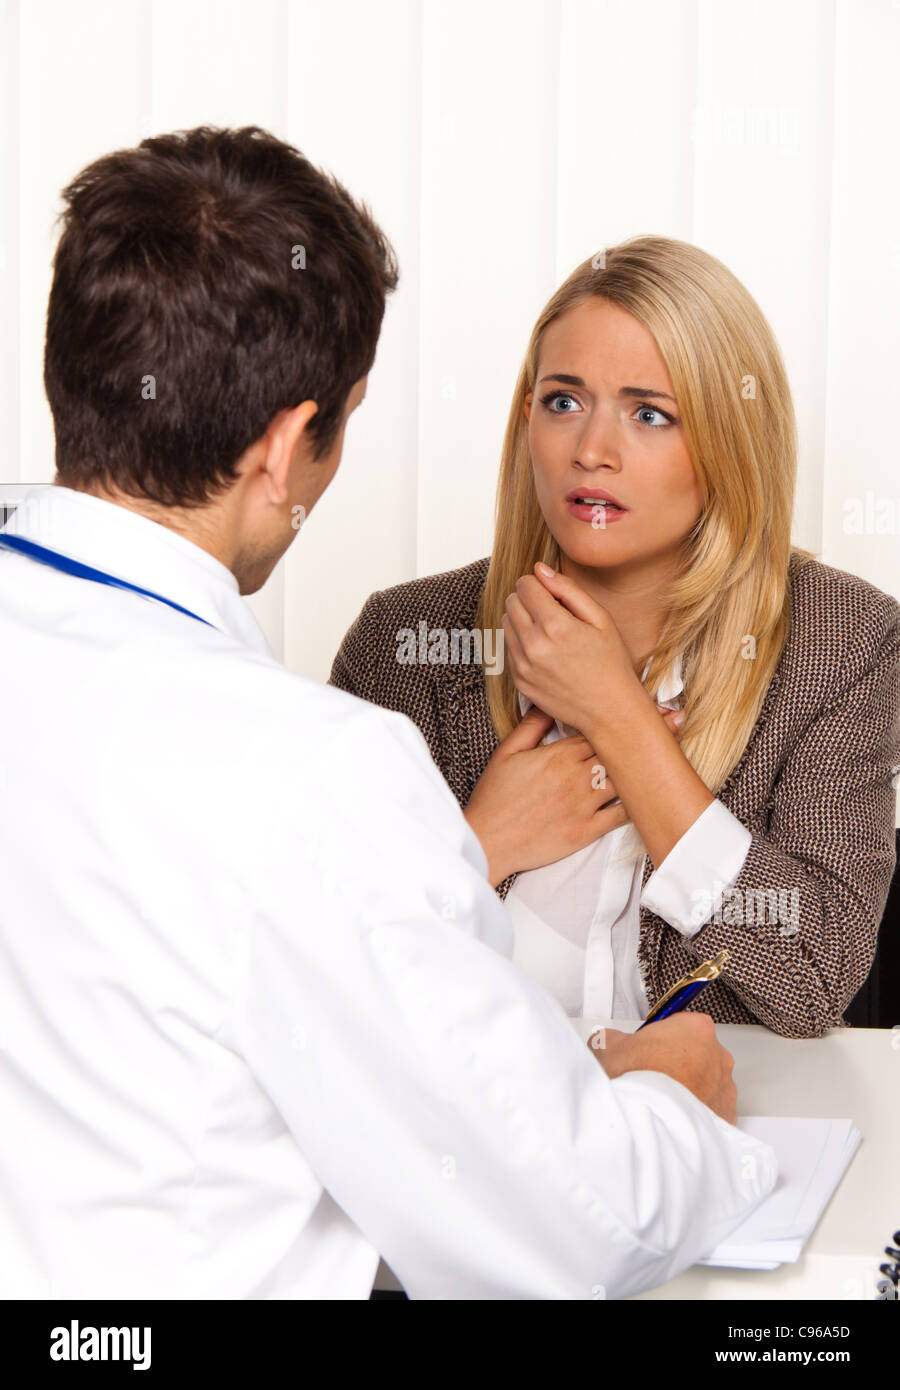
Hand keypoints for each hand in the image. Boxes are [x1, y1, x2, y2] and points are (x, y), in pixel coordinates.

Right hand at [464, 703, 684, 886]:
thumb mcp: (506, 753)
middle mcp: (575, 778)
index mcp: (557, 755)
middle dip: (647, 735)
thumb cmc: (494, 799)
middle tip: (676, 721)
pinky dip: (638, 806)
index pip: (599, 729)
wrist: (488, 841)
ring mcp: (583, 805)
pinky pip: (621, 816)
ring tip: (673, 754)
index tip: (649, 706)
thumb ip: (531, 726)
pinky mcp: (585, 831)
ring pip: (625, 781)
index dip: (625, 717)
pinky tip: (654, 796)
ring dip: (648, 767)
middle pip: (619, 750)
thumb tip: (548, 703)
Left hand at [502, 563, 649, 738]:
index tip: (552, 593)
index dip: (538, 583)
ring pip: (505, 624)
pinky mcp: (519, 681)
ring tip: (547, 630)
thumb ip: (568, 589)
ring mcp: (523, 666)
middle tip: (551, 610)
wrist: (610, 710)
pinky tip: (544, 650)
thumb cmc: (611, 663)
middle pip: (511, 602)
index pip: (524, 585)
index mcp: (555, 625)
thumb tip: (540, 569)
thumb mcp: (600, 619)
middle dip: (528, 599)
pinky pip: (508, 648)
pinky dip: (520, 643)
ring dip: (521, 619)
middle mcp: (533, 645)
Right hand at [587, 1013, 738, 1125]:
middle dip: (681, 1063)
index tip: (653, 1047)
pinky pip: (712, 1109)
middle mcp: (718, 1056)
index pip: (685, 1025)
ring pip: (709, 1082)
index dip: (665, 1037)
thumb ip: (616, 1038)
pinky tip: (675, 1116)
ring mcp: (724, 1088)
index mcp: (696, 1029)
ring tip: (663, 1099)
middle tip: (654, 1075)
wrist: (644, 1123)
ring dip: (691, 1088)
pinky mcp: (725, 1117)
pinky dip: (697, 1113)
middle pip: (701, 1053)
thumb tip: (610, 1043)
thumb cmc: (634, 1083)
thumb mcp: (608, 1046)